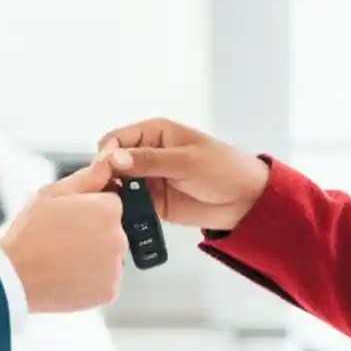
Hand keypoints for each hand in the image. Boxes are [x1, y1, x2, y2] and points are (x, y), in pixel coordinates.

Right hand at [0, 157, 127, 313]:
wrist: (14, 275)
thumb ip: (88, 177)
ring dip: (94, 256)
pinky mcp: (109, 290)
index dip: (89, 209)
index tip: (71, 218)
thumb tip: (108, 161)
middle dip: (93, 233)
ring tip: (64, 258)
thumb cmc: (30, 234)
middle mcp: (118, 238)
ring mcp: (115, 267)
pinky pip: (105, 280)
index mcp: (109, 210)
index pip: (111, 203)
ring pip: (109, 256)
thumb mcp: (53, 193)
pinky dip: (91, 279)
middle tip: (64, 239)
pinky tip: (69, 273)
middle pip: (113, 231)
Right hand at [97, 118, 269, 230]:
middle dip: (104, 176)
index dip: (107, 154)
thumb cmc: (223, 169)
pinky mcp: (153, 202)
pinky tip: (119, 217)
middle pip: (111, 163)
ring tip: (108, 208)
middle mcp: (146, 154)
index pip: (116, 139)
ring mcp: (148, 179)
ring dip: (111, 195)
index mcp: (153, 133)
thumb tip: (114, 159)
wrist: (246, 200)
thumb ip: (150, 160)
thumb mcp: (187, 161)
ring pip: (116, 185)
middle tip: (103, 193)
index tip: (106, 171)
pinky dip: (123, 210)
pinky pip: (130, 205)